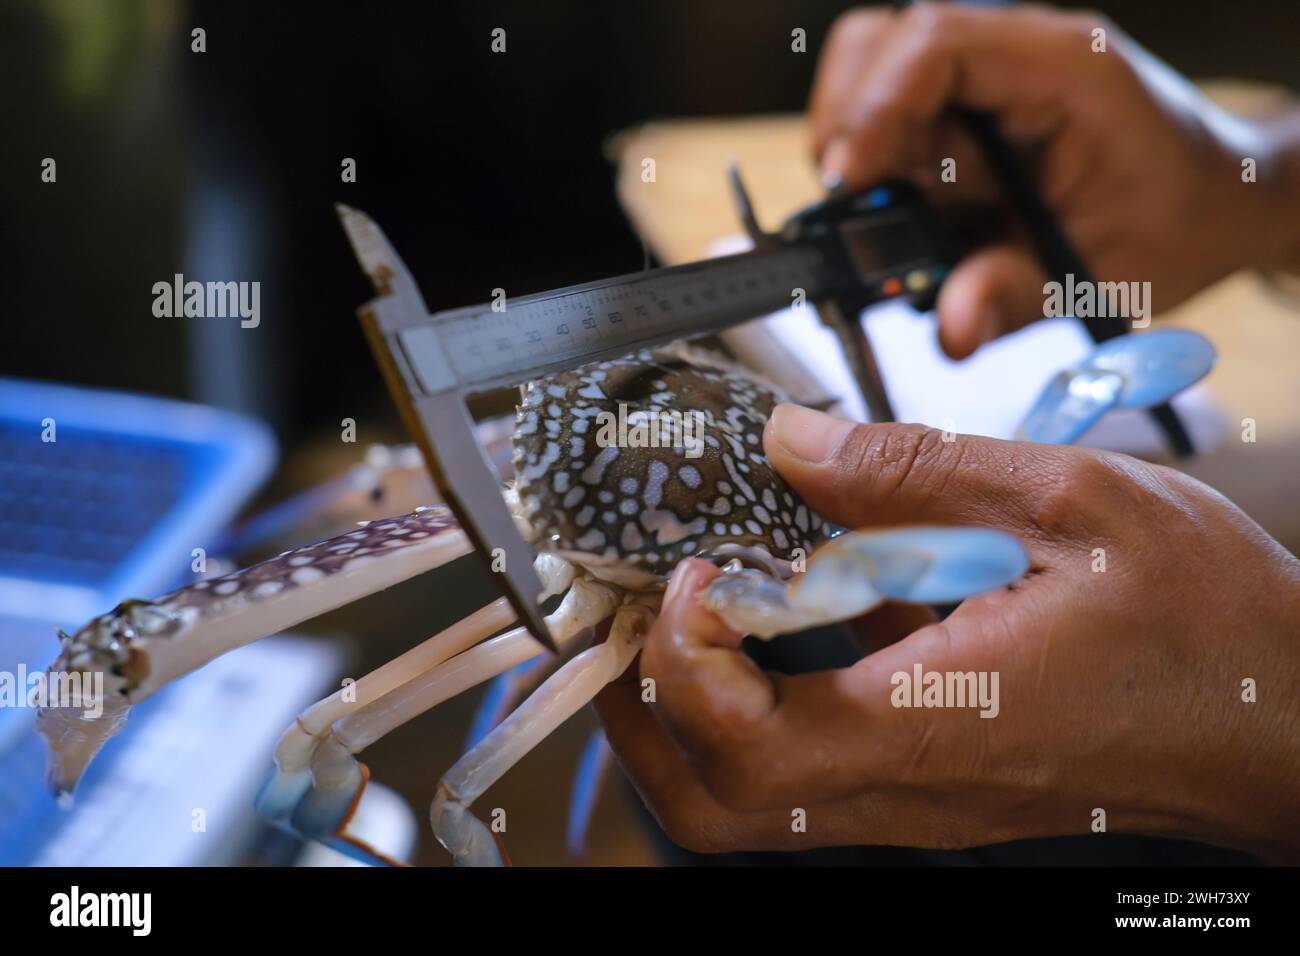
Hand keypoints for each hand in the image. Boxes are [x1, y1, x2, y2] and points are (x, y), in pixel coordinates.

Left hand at [595, 404, 1299, 859]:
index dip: (685, 660)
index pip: (751, 745)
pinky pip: (806, 771)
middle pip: (715, 802)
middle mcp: (913, 782)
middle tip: (623, 605)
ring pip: (747, 802)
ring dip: (683, 710)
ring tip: (673, 603)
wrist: (1289, 722)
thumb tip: (793, 443)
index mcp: (942, 720)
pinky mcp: (933, 783)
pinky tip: (773, 616)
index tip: (691, 568)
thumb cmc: (1213, 625)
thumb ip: (917, 471)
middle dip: (640, 706)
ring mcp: (918, 797)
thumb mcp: (1074, 503)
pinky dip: (752, 704)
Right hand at [809, 4, 1299, 357]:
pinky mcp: (964, 109)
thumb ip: (1017, 297)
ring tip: (884, 217)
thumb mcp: (1101, 274)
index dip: (875, 108)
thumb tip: (948, 330)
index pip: (934, 45)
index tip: (848, 181)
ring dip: (859, 152)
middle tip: (855, 208)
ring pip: (871, 80)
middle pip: (879, 50)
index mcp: (1058, 67)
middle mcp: (1011, 55)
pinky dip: (878, 170)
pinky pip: (892, 121)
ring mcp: (982, 79)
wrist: (1215, 201)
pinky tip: (909, 216)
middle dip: (848, 129)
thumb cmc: (1175, 222)